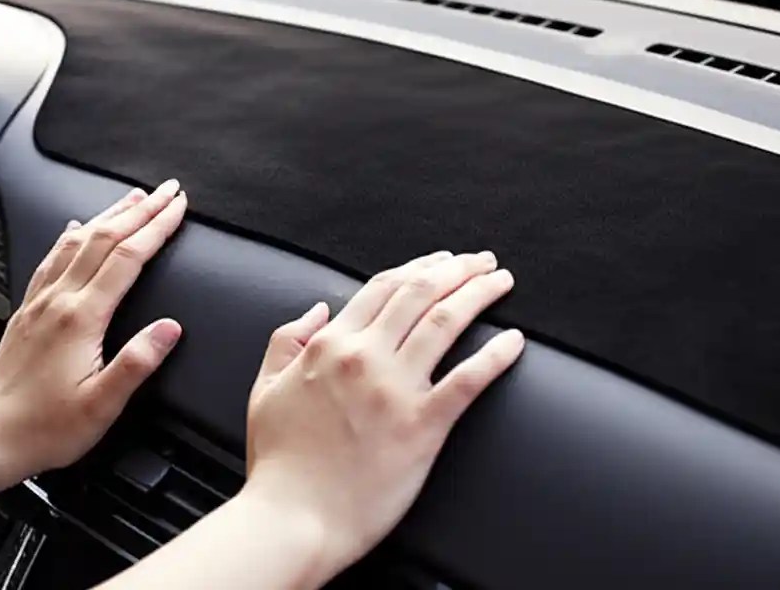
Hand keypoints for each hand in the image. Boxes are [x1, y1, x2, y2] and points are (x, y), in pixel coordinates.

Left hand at [0, 179, 187, 479]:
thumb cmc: (47, 429)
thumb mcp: (103, 404)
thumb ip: (138, 362)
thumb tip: (170, 328)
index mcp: (81, 318)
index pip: (128, 258)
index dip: (157, 227)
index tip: (178, 207)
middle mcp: (58, 302)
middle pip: (104, 238)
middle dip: (141, 209)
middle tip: (168, 191)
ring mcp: (39, 304)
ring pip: (77, 242)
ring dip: (109, 215)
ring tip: (133, 198)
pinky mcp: (27, 313)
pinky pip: (51, 260)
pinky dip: (70, 236)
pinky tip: (75, 229)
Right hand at [242, 250, 523, 579]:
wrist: (292, 519)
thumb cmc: (279, 463)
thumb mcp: (265, 388)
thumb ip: (286, 341)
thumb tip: (317, 308)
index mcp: (329, 345)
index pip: (383, 286)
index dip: (420, 266)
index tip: (443, 260)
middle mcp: (364, 357)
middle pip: (420, 292)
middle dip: (458, 269)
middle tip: (483, 261)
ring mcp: (395, 389)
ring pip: (446, 321)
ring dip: (479, 294)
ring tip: (501, 282)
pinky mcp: (422, 425)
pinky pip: (468, 379)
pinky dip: (495, 355)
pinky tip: (514, 341)